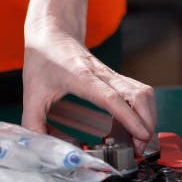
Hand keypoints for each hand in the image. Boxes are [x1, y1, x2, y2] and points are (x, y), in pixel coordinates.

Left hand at [21, 20, 156, 153]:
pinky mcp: (115, 77)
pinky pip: (139, 91)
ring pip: (144, 92)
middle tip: (139, 147)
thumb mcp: (31, 93)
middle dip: (147, 122)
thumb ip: (33, 123)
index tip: (141, 134)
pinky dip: (145, 109)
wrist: (52, 32)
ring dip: (149, 115)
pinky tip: (136, 124)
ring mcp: (111, 75)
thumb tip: (40, 148)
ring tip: (140, 139)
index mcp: (82, 78)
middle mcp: (102, 75)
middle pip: (138, 95)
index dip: (129, 117)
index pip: (112, 98)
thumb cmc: (43, 58)